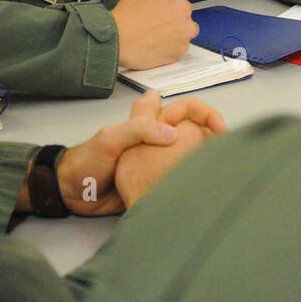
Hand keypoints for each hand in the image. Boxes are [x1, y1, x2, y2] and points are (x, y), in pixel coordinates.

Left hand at [55, 90, 225, 214]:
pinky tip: (202, 190)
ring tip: (223, 173)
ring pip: (187, 157)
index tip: (219, 129)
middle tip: (228, 154)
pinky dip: (190, 182)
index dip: (203, 113)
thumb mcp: (111, 138)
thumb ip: (140, 130)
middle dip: (211, 138)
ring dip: (203, 161)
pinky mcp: (154, 184)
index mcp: (148, 122)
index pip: (184, 109)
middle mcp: (156, 140)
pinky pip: (177, 180)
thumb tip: (176, 133)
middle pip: (192, 132)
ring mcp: (157, 163)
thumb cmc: (88, 160)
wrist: (72, 193)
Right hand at [111, 0, 198, 69]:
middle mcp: (186, 27)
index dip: (171, 10)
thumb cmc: (127, 18)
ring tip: (152, 37)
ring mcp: (180, 45)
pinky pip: (172, 54)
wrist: (116, 39)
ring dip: (170, 39)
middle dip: (176, 26)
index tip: (162, 13)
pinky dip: (164, 51)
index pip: (184, 8)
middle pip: (186, 25)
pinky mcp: (172, 59)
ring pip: (180, 41)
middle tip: (159, 26)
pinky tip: (150, 46)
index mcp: (181, 8)